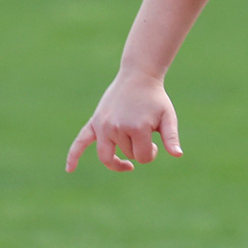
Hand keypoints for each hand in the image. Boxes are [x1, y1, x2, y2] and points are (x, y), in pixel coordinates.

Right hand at [65, 72, 182, 172]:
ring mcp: (103, 126)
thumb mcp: (168, 117)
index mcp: (136, 128)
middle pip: (126, 155)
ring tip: (128, 156)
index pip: (143, 157)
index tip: (156, 143)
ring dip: (120, 153)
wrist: (138, 77)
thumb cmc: (155, 99)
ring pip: (108, 154)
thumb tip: (177, 155)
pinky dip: (74, 156)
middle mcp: (116, 128)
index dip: (151, 153)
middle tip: (145, 137)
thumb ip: (171, 137)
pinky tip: (70, 170)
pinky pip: (80, 142)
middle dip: (138, 150)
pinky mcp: (94, 122)